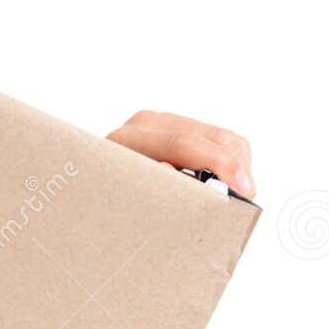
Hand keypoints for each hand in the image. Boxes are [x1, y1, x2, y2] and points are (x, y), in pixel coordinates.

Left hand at [107, 110, 255, 197]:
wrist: (83, 195)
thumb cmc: (100, 205)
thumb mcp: (118, 203)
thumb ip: (149, 189)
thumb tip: (174, 170)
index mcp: (125, 141)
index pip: (182, 145)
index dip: (218, 165)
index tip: (240, 191)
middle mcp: (143, 125)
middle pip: (210, 138)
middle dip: (235, 168)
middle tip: (246, 199)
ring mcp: (160, 123)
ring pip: (220, 137)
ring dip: (237, 166)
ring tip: (237, 196)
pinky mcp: (175, 127)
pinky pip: (218, 139)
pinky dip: (231, 162)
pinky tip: (225, 183)